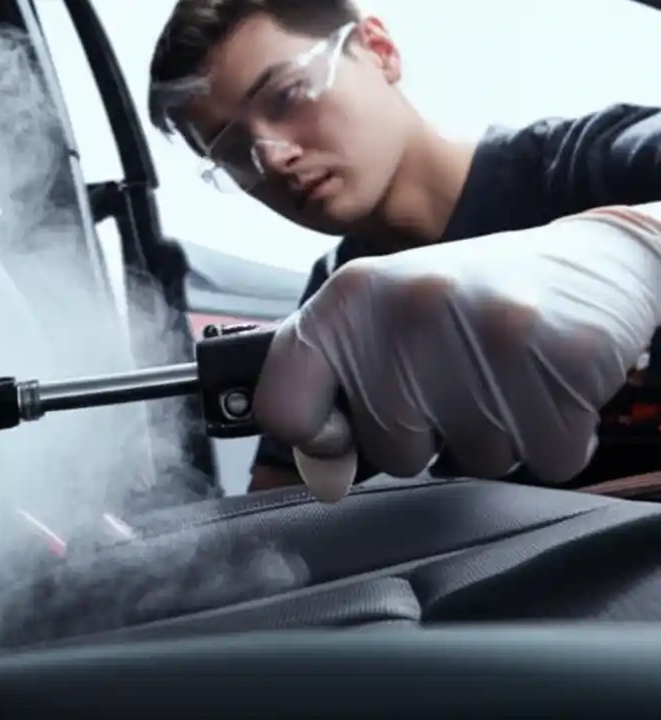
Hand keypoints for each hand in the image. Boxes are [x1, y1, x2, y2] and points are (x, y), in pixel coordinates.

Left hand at [255, 204, 660, 502]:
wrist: (586, 259)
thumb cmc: (465, 303)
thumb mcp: (377, 324)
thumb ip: (330, 391)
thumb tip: (324, 477)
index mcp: (349, 297)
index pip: (283, 404)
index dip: (313, 437)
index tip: (343, 428)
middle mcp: (411, 306)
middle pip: (392, 452)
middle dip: (427, 436)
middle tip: (455, 381)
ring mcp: (490, 328)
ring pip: (472, 460)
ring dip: (493, 437)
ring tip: (502, 377)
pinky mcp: (563, 354)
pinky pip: (545, 459)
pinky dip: (553, 439)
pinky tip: (545, 387)